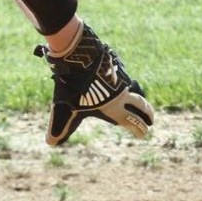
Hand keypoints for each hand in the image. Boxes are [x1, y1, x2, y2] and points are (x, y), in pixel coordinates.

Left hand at [35, 23, 153, 144]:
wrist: (79, 57)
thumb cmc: (72, 87)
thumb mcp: (64, 109)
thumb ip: (60, 127)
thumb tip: (50, 143)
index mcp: (113, 108)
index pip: (131, 122)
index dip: (139, 129)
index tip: (144, 135)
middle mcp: (120, 95)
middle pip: (140, 106)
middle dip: (147, 114)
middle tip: (151, 121)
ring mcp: (120, 80)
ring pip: (134, 92)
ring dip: (139, 100)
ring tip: (139, 104)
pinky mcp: (116, 67)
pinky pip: (124, 79)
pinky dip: (126, 86)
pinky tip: (121, 86)